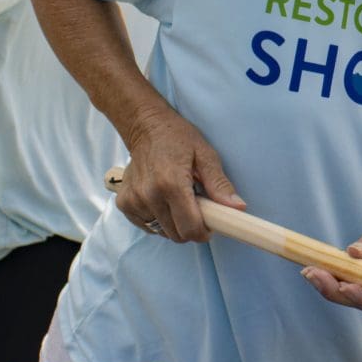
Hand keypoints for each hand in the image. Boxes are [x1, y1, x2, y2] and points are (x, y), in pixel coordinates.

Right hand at [114, 110, 243, 241]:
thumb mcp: (205, 155)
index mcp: (171, 184)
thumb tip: (237, 207)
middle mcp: (149, 196)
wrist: (145, 127)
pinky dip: (158, 219)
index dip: (204, 232)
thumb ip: (219, 184)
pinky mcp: (124, 203)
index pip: (190, 228)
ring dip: (173, 223)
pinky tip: (161, 200)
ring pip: (162, 232)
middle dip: (190, 227)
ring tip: (177, 200)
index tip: (210, 223)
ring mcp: (133, 201)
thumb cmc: (178, 138)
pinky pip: (147, 226)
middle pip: (176, 235)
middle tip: (195, 207)